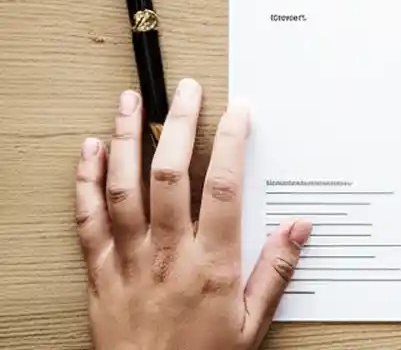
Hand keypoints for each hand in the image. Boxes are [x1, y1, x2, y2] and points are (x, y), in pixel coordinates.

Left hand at [74, 80, 309, 349]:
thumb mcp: (253, 324)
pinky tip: (90, 151)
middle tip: (187, 89)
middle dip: (179, 124)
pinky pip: (87, 219)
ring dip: (126, 140)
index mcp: (212, 264)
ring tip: (131, 102)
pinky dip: (85, 181)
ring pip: (123, 188)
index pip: (224, 188)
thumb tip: (300, 228)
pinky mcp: (99, 271)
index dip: (232, 142)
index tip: (239, 111)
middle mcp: (167, 254)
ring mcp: (128, 260)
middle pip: (171, 174)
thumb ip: (276, 272)